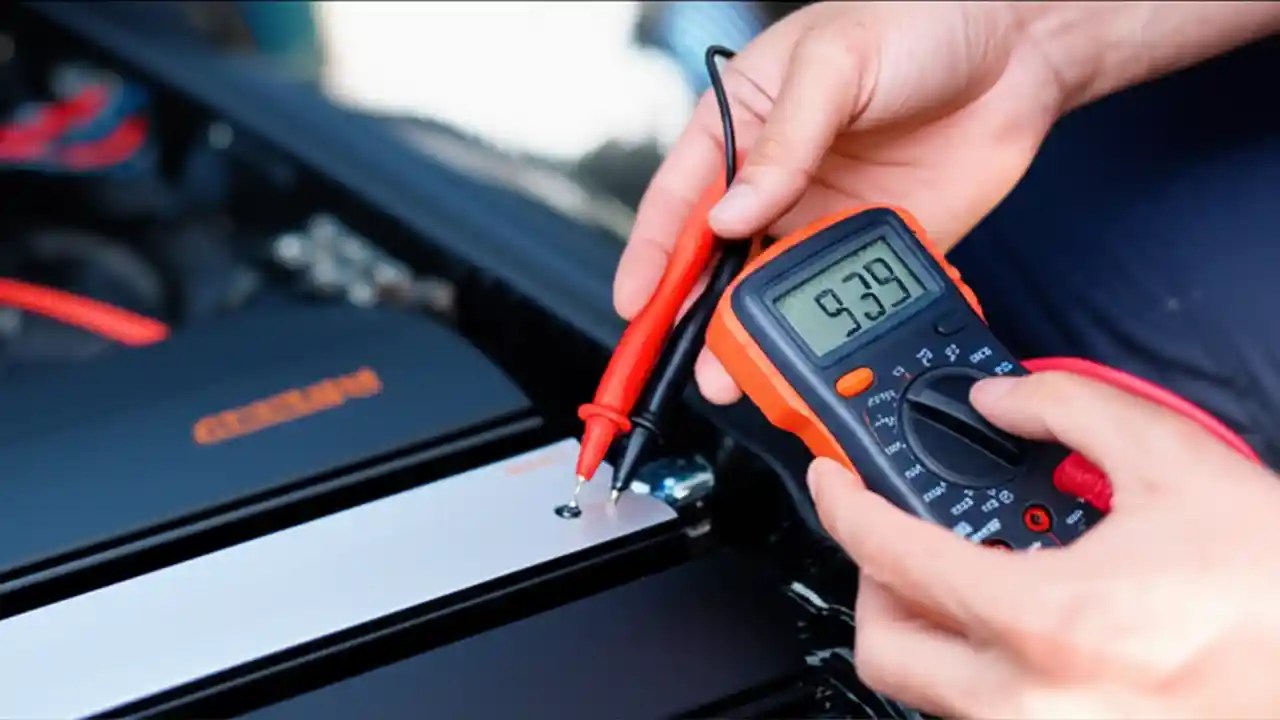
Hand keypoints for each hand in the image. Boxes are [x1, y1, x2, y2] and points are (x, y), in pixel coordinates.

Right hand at [615, 1, 1067, 403]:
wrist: (1018, 46)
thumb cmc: (917, 20)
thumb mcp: (833, 65)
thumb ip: (782, 143)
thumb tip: (732, 216)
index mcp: (742, 122)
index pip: (679, 198)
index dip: (653, 254)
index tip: (636, 304)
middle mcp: (774, 177)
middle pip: (716, 257)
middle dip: (695, 312)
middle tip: (685, 359)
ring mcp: (821, 214)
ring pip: (769, 286)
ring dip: (750, 333)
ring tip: (737, 373)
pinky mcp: (872, 242)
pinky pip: (837, 292)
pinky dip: (819, 327)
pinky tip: (805, 351)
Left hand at [808, 371, 1279, 718]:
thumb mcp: (1174, 463)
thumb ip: (1069, 410)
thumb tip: (1002, 400)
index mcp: (1047, 621)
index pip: (891, 557)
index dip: (844, 506)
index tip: (834, 481)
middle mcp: (1034, 701)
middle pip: (886, 650)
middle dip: (871, 583)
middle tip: (896, 533)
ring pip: (931, 690)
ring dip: (924, 626)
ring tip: (961, 569)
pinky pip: (984, 710)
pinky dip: (975, 662)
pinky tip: (1018, 617)